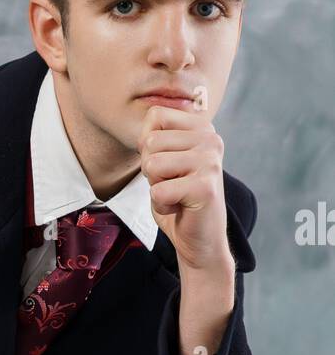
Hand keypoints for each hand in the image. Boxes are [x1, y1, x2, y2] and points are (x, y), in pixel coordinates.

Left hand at [137, 105, 233, 275]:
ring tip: (176, 194)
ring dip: (156, 186)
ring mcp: (210, 162)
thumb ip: (156, 136)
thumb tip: (144, 122)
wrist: (200, 239)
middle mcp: (210, 139)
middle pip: (150, 141)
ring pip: (152, 164)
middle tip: (172, 184)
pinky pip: (158, 191)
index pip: (155, 115)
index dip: (148, 146)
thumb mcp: (164, 159)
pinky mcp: (205, 188)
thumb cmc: (177, 198)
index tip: (167, 165)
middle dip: (150, 169)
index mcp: (202, 127)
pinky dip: (161, 205)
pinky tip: (180, 207)